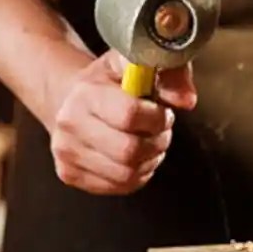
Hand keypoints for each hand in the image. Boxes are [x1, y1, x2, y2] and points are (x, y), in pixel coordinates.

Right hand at [46, 50, 196, 194]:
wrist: (68, 100)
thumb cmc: (108, 82)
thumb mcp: (136, 65)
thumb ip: (168, 73)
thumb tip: (186, 100)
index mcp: (85, 93)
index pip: (129, 115)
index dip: (157, 117)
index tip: (160, 112)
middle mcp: (69, 124)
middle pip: (130, 151)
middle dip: (156, 142)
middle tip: (158, 130)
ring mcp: (67, 152)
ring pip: (127, 174)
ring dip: (149, 160)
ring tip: (147, 142)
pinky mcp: (69, 174)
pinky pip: (120, 186)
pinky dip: (136, 175)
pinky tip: (134, 158)